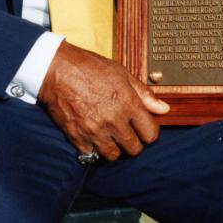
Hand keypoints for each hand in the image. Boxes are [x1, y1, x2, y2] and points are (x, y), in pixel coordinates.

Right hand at [38, 40, 169, 161]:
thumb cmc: (90, 67)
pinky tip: (92, 135)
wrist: (57, 70)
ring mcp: (95, 131)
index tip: (143, 128)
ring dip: (114, 147)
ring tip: (109, 134)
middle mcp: (114, 120)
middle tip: (126, 131)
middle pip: (134, 149)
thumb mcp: (121, 73)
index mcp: (128, 103)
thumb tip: (164, 109)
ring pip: (114, 155)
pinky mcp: (78, 138)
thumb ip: (144, 94)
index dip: (149, 132)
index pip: (150, 134)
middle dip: (133, 142)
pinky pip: (92, 155)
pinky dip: (93, 149)